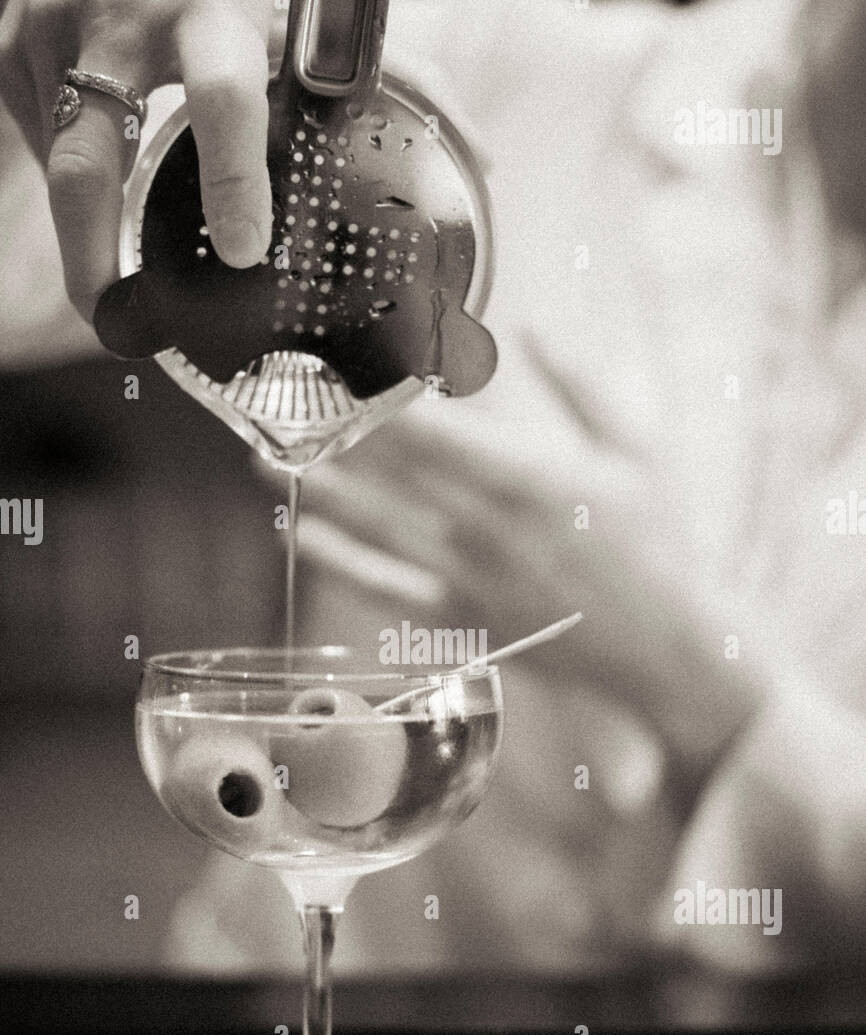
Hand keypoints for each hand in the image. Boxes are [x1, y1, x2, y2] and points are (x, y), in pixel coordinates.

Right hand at [0, 0, 276, 317]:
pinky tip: (101, 174)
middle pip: (90, 167)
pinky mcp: (9, 46)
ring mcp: (48, 32)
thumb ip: (295, 72)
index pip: (223, 95)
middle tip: (115, 321)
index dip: (234, 181)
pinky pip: (44, 139)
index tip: (241, 251)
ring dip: (87, 229)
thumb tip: (347, 158)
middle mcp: (114, 19)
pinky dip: (74, 170)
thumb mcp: (262, 12)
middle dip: (95, 258)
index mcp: (206, 6)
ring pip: (62, 168)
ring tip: (111, 276)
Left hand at [301, 340, 768, 788]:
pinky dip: (339, 561)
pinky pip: (386, 586)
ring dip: (317, 494)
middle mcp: (487, 529)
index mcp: (530, 480)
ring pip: (375, 528)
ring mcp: (468, 577)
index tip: (335, 360)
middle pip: (389, 474)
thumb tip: (532, 326)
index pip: (433, 432)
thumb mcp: (638, 449)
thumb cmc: (659, 542)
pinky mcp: (461, 615)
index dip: (377, 397)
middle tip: (275, 403)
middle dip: (330, 436)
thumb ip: (582, 384)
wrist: (667, 648)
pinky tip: (299, 536)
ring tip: (262, 463)